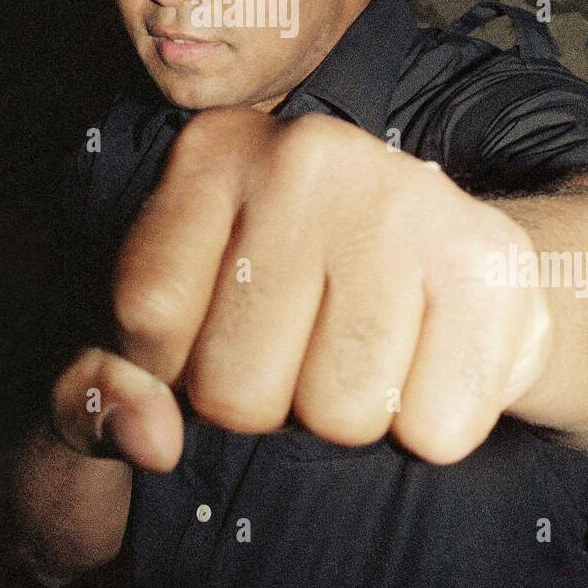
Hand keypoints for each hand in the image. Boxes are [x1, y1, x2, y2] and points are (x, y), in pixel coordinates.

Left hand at [53, 108, 552, 469]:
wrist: (471, 273)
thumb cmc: (306, 299)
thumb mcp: (176, 325)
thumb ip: (100, 390)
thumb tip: (143, 434)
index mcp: (213, 153)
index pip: (148, 317)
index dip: (174, 368)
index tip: (218, 338)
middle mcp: (304, 155)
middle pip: (236, 385)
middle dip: (271, 401)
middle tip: (312, 343)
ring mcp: (401, 199)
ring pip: (338, 415)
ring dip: (355, 415)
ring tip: (375, 348)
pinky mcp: (487, 262)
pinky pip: (432, 430)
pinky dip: (432, 424)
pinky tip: (434, 360)